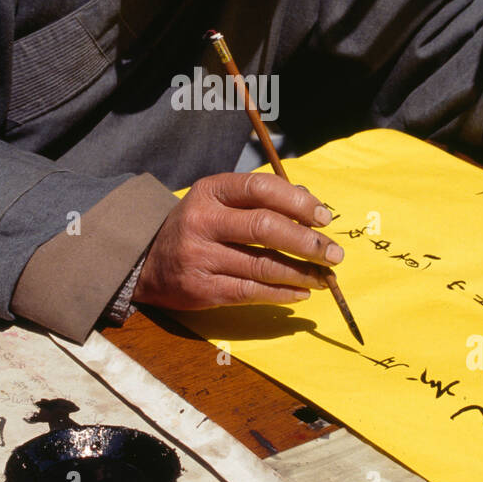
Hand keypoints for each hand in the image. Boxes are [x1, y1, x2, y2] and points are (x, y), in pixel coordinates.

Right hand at [133, 171, 342, 310]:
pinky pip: (251, 291)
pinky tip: (300, 292)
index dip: (298, 202)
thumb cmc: (198, 227)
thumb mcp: (219, 201)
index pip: (261, 188)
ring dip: (301, 273)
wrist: (149, 263)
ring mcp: (200, 256)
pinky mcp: (202, 289)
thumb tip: (310, 203)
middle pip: (264, 227)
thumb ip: (260, 199)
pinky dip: (282, 293)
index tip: (324, 218)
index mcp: (210, 191)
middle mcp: (203, 221)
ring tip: (324, 277)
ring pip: (262, 265)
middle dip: (307, 242)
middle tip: (333, 254)